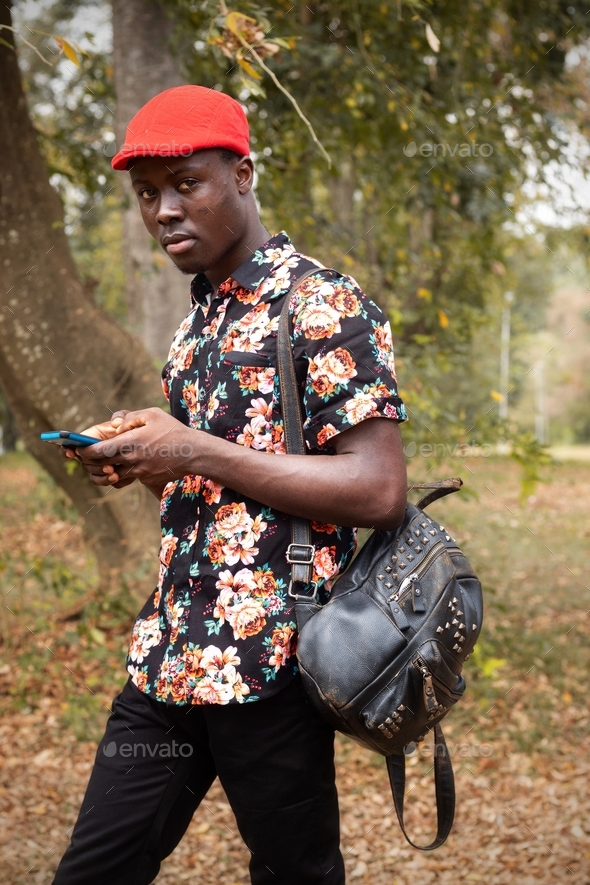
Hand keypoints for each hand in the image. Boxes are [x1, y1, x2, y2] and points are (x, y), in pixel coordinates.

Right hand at [64, 411, 135, 488]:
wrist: (146, 446)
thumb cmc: (134, 429)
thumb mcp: (129, 419)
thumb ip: (121, 416)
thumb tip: (116, 423)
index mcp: (92, 437)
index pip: (72, 443)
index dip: (67, 448)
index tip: (71, 452)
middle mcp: (92, 452)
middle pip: (83, 461)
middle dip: (91, 464)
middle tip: (107, 465)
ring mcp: (99, 464)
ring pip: (92, 473)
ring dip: (100, 474)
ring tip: (113, 472)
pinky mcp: (107, 474)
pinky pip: (102, 481)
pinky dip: (107, 480)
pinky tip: (116, 477)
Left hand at [76, 407, 196, 490]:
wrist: (193, 452)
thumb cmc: (172, 430)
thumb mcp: (152, 414)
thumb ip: (129, 417)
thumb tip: (114, 425)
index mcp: (130, 442)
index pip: (98, 451)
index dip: (84, 450)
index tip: (77, 448)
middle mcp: (132, 460)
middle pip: (101, 465)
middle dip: (90, 461)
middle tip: (84, 455)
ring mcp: (139, 472)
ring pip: (113, 474)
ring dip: (106, 469)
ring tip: (104, 461)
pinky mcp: (146, 479)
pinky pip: (128, 478)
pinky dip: (122, 473)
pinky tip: (124, 465)